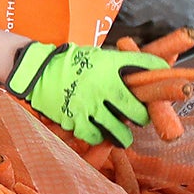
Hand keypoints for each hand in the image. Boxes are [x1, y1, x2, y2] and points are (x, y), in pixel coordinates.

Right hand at [6, 42, 168, 146]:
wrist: (37, 70)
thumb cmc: (70, 62)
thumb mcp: (99, 56)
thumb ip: (122, 63)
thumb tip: (150, 69)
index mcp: (109, 68)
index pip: (144, 71)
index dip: (156, 85)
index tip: (156, 95)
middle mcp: (102, 88)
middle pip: (135, 111)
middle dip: (141, 117)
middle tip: (139, 118)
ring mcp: (88, 107)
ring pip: (117, 130)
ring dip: (123, 135)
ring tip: (123, 135)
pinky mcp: (74, 120)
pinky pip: (94, 136)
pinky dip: (99, 137)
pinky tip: (99, 132)